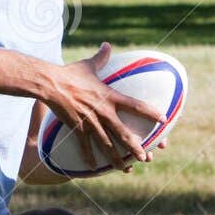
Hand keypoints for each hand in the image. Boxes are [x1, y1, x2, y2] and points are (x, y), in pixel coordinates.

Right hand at [42, 42, 162, 170]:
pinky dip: (89, 158)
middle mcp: (103, 112)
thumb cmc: (70, 73)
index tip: (163, 120)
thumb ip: (101, 57)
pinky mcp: (77, 128)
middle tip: (145, 157)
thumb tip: (107, 45)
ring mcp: (90, 122)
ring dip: (116, 158)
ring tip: (125, 169)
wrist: (51, 83)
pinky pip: (85, 147)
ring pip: (106, 144)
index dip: (151, 113)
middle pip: (123, 133)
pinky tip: (93, 168)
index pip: (136, 105)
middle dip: (135, 147)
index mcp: (110, 97)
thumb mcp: (88, 65)